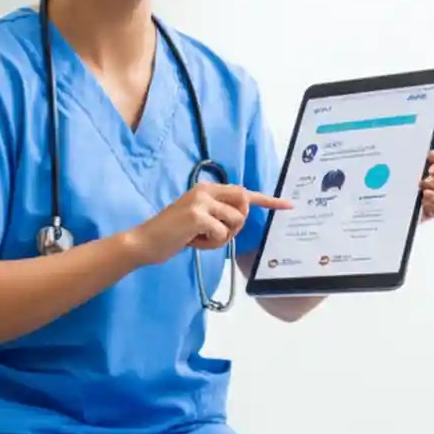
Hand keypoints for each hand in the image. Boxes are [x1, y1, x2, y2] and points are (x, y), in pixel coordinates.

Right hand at [126, 183, 292, 265]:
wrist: (145, 241)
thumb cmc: (172, 234)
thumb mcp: (198, 218)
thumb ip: (218, 213)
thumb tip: (241, 216)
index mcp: (207, 188)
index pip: (244, 192)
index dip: (268, 200)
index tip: (288, 204)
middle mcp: (206, 190)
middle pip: (245, 205)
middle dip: (238, 224)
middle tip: (216, 234)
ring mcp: (201, 201)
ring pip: (234, 222)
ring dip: (221, 238)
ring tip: (199, 238)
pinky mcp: (197, 215)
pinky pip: (221, 234)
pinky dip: (210, 244)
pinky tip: (192, 242)